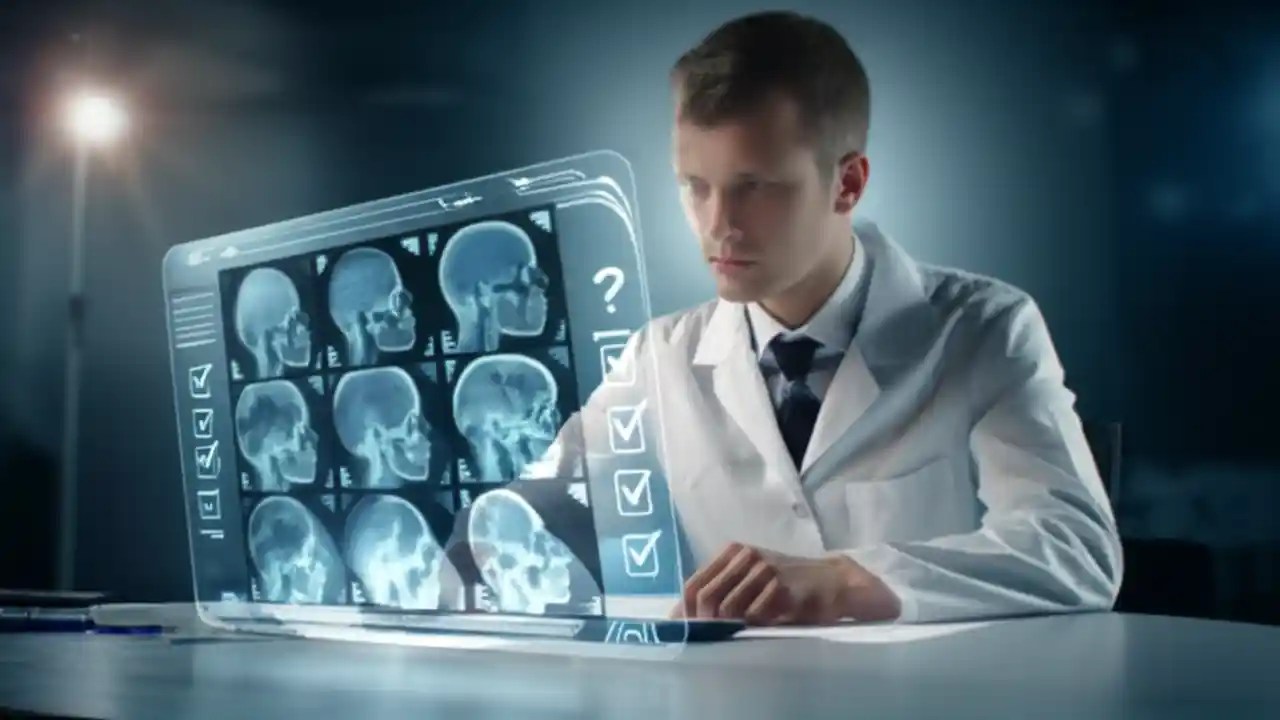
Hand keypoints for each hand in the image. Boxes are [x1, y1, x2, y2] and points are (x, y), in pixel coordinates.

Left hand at [671, 543, 900, 625]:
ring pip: (728, 608)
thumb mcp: (752, 575)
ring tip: (731, 636)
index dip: (684, 610)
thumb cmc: (787, 581)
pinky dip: (750, 627)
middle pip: (706, 596)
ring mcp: (764, 571)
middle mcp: (745, 557)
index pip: (694, 583)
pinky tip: (756, 631)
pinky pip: (754, 615)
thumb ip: (722, 587)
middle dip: (702, 622)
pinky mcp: (781, 588)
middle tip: (706, 640)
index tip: (681, 631)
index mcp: (734, 552)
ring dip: (727, 627)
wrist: (832, 580)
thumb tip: (684, 616)